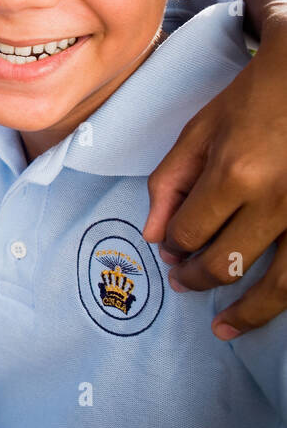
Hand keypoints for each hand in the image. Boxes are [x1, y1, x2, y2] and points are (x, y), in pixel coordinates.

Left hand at [145, 19, 286, 338]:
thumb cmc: (254, 99)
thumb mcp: (200, 130)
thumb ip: (169, 183)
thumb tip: (153, 236)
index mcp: (235, 174)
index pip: (190, 232)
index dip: (173, 245)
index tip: (170, 246)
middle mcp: (276, 200)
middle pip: (227, 263)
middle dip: (197, 279)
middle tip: (184, 283)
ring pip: (280, 286)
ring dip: (248, 313)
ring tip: (226, 327)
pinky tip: (271, 305)